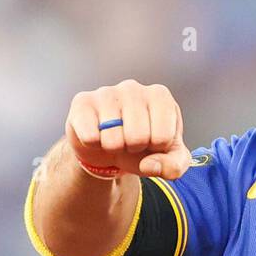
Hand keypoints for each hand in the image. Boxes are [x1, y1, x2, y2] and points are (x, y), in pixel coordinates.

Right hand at [64, 81, 191, 179]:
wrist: (108, 146)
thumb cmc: (143, 147)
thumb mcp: (167, 159)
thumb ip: (173, 167)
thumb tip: (150, 166)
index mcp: (160, 96)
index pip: (163, 137)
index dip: (156, 148)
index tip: (151, 139)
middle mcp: (133, 88)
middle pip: (138, 138)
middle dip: (134, 149)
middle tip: (130, 141)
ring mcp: (106, 92)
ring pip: (113, 139)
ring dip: (114, 148)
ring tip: (115, 137)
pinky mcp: (82, 102)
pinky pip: (89, 136)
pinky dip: (93, 145)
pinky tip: (96, 135)